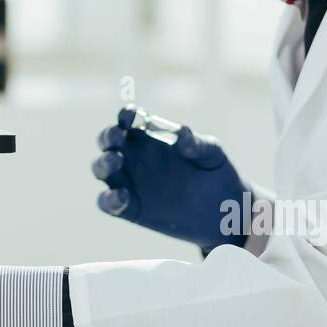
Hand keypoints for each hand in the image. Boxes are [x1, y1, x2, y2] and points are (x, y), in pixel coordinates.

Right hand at [93, 106, 248, 251]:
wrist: (224, 212)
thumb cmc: (215, 174)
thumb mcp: (212, 155)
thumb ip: (198, 144)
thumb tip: (183, 133)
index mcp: (149, 136)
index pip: (128, 120)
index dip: (126, 115)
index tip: (132, 115)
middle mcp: (134, 156)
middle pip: (107, 142)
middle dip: (107, 136)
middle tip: (116, 136)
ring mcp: (129, 182)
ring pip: (101, 169)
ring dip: (103, 163)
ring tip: (116, 161)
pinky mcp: (130, 209)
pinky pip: (108, 203)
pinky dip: (109, 199)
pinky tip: (123, 197)